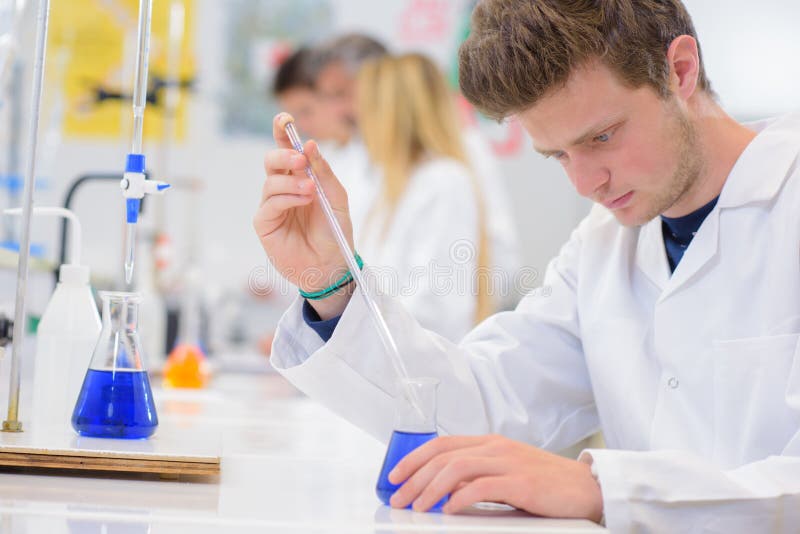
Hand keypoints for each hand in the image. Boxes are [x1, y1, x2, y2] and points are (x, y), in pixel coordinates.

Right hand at [254, 113, 354, 317]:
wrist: (332, 267)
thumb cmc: (335, 233)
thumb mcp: (337, 199)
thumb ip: (324, 172)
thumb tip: (310, 144)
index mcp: (300, 178)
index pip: (286, 149)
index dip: (282, 132)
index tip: (285, 119)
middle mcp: (283, 189)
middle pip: (272, 161)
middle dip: (284, 155)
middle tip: (301, 160)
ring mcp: (272, 206)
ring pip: (271, 181)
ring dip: (292, 182)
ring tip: (311, 191)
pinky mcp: (265, 224)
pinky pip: (270, 204)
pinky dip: (286, 198)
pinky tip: (303, 201)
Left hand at [387, 434, 602, 521]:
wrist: (585, 488)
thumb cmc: (545, 483)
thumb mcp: (505, 473)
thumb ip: (476, 477)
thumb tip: (443, 490)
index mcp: (490, 442)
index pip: (441, 444)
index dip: (413, 458)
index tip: (394, 476)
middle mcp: (495, 447)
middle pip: (442, 456)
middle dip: (413, 478)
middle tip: (397, 499)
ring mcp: (508, 462)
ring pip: (456, 468)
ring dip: (430, 489)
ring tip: (417, 508)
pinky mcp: (521, 482)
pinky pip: (481, 486)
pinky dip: (459, 498)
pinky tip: (448, 511)